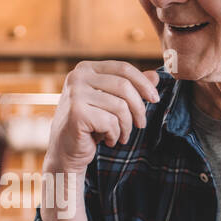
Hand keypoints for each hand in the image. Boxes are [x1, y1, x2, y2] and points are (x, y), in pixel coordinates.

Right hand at [46, 61, 160, 172]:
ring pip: (120, 106)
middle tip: (141, 124)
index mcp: (85, 69)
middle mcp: (77, 77)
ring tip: (122, 136)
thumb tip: (155, 76)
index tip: (155, 99)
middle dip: (138, 108)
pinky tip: (109, 140)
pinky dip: (115, 135)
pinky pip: (110, 122)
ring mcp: (75, 94)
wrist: (65, 152)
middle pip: (124, 86)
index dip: (144, 83)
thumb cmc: (90, 126)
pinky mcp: (77, 113)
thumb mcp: (111, 104)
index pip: (123, 69)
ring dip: (127, 126)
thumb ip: (131, 88)